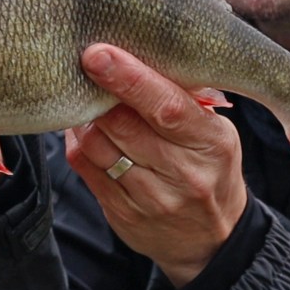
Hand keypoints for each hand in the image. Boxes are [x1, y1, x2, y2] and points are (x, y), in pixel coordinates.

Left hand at [65, 44, 247, 287]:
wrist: (212, 238)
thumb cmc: (210, 166)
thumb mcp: (214, 131)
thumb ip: (183, 97)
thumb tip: (138, 52)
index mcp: (212, 143)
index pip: (167, 107)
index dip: (130, 78)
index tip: (99, 53)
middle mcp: (183, 174)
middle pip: (123, 124)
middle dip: (98, 90)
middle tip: (85, 63)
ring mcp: (151, 199)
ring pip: (96, 145)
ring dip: (83, 115)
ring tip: (85, 94)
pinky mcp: (121, 214)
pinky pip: (84, 167)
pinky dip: (76, 139)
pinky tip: (81, 125)